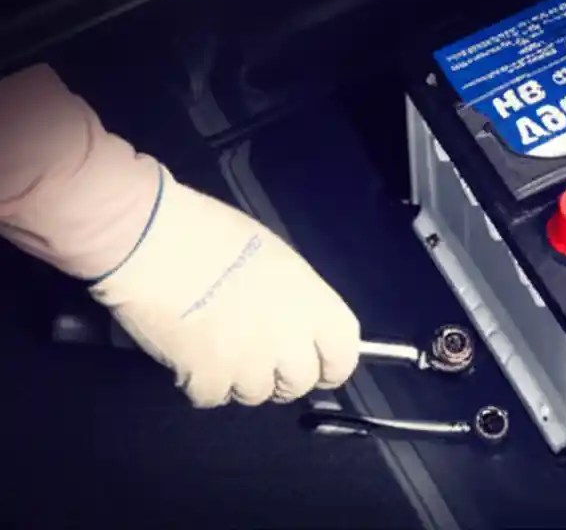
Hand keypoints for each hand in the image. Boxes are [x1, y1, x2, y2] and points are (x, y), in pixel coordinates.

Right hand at [91, 168, 360, 406]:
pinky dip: (202, 385)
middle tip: (260, 359)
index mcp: (311, 303)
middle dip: (283, 377)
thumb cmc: (213, 235)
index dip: (334, 365)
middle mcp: (288, 339)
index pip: (345, 353)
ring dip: (240, 380)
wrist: (153, 243)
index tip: (322, 368)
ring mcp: (249, 364)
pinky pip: (213, 398)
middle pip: (300, 382)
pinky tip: (190, 357)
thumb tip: (293, 321)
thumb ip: (294, 298)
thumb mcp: (276, 259)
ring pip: (256, 394)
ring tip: (219, 350)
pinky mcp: (207, 379)